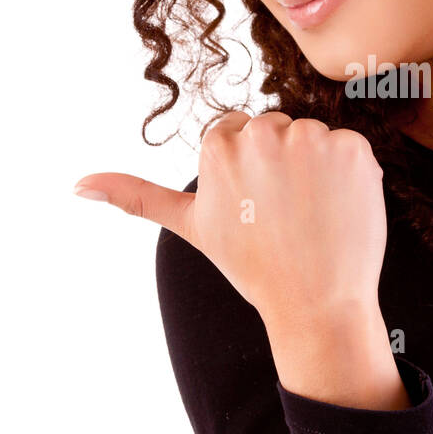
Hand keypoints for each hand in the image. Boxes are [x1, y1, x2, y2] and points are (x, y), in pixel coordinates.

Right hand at [74, 111, 389, 339]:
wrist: (316, 304)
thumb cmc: (253, 266)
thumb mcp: (192, 226)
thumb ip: (137, 197)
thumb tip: (78, 185)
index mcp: (220, 145)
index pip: (240, 133)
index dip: (252, 173)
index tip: (257, 207)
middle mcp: (262, 133)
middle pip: (278, 130)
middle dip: (284, 165)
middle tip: (285, 215)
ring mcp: (312, 139)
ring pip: (315, 138)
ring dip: (319, 169)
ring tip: (312, 215)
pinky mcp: (354, 147)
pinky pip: (351, 147)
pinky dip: (350, 176)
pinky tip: (339, 209)